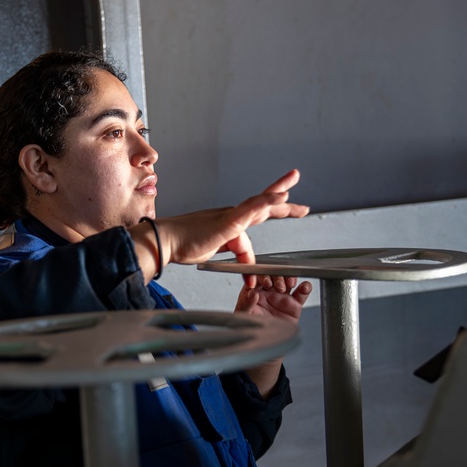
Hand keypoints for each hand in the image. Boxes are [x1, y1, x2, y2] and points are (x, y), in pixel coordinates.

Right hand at [151, 170, 307, 286]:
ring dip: (279, 196)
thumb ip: (236, 259)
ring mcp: (231, 216)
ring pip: (260, 203)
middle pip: (264, 204)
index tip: (287, 200)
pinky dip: (268, 201)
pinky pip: (252, 208)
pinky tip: (281, 197)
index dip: (273, 205)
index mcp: (230, 221)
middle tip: (300, 194)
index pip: (257, 211)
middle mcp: (232, 215)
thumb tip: (249, 272)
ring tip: (296, 193)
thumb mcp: (218, 254)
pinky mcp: (228, 221)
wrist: (167, 241)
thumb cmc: (184, 245)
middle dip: (284, 202)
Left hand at [234, 275, 311, 324]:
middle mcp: (268, 291)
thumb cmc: (251, 330)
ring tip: (288, 285)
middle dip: (277, 277)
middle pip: (274, 275)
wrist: (264, 346)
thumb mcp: (243, 316)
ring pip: (288, 280)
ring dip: (290, 278)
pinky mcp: (294, 305)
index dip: (263, 276)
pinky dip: (305, 288)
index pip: (258, 276)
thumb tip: (252, 293)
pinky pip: (301, 294)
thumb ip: (246, 303)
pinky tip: (304, 287)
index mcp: (253, 290)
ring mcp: (281, 297)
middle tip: (277, 286)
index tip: (265, 282)